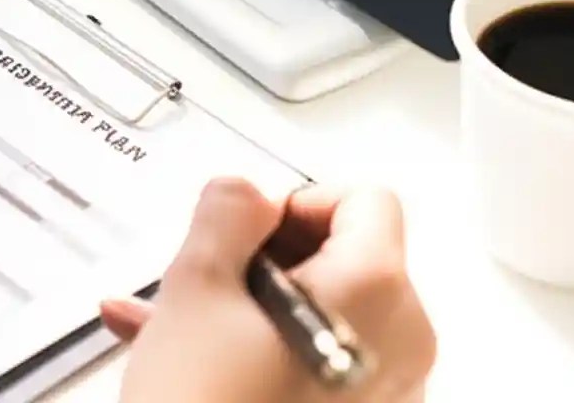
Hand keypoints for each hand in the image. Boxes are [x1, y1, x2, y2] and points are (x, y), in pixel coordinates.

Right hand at [102, 179, 435, 402]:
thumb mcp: (196, 282)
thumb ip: (228, 209)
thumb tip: (249, 191)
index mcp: (376, 290)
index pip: (364, 200)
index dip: (297, 201)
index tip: (248, 227)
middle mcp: (403, 343)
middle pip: (347, 258)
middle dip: (266, 257)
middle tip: (209, 271)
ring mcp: (387, 392)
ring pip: (320, 314)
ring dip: (247, 303)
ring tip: (170, 313)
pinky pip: (315, 361)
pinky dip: (260, 347)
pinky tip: (185, 352)